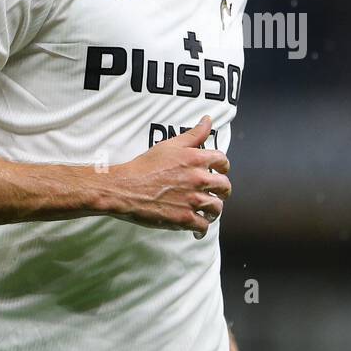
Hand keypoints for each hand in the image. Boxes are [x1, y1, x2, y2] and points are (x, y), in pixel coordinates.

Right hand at [104, 115, 230, 236]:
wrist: (126, 188)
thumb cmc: (145, 166)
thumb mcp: (170, 145)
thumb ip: (194, 134)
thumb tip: (208, 120)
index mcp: (196, 159)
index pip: (223, 161)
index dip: (223, 167)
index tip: (221, 171)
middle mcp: (198, 179)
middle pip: (225, 187)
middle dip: (223, 191)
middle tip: (218, 193)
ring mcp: (192, 200)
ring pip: (216, 208)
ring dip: (213, 211)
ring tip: (209, 212)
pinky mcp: (184, 219)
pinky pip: (203, 226)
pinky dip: (202, 229)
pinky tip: (198, 229)